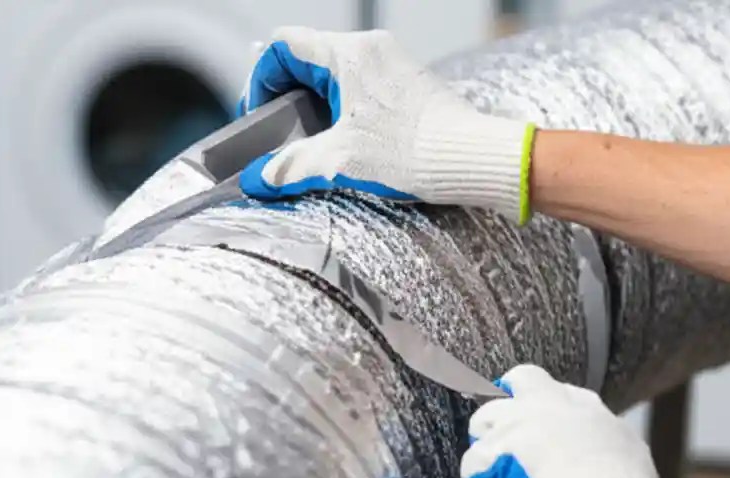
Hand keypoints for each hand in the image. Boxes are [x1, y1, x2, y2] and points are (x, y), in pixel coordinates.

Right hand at [238, 27, 536, 222]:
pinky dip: (344, 110)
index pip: (283, 46)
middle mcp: (370, 49)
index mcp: (348, 54)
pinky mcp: (408, 83)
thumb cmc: (412, 151)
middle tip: (283, 134)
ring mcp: (392, 63)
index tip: (261, 115)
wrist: (471, 158)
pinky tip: (350, 144)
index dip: (261, 80)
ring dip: (316, 106)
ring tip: (316, 144)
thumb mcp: (338, 162)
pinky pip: (362, 85)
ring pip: (335, 73)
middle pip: (308, 59)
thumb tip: (257, 179)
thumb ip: (290, 168)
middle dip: (287, 97)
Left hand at [461, 365, 702, 477]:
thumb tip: (595, 457)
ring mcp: (520, 426)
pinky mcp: (494, 453)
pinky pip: (471, 464)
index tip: (540, 426)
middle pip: (520, 380)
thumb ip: (605, 446)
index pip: (559, 390)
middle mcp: (552, 407)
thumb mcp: (630, 460)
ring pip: (483, 418)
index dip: (544, 407)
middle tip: (505, 434)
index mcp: (589, 410)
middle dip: (508, 402)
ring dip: (487, 445)